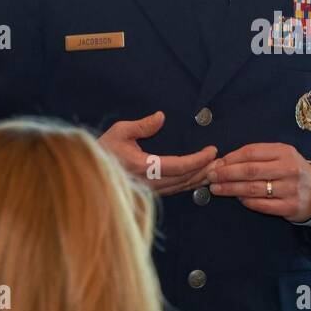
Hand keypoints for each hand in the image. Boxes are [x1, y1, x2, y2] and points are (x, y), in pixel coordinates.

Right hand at [98, 111, 216, 195]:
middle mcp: (150, 183)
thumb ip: (142, 125)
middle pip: (186, 179)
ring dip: (200, 178)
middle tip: (222, 161)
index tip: (212, 151)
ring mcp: (150, 191)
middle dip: (206, 170)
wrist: (87, 175)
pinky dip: (190, 183)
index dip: (199, 160)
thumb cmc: (102, 151)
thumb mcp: (119, 132)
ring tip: (215, 168)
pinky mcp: (150, 193)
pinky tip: (199, 178)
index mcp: (144, 167)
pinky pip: (175, 190)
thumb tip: (160, 116)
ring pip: (182, 187)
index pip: (180, 166)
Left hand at [208, 143, 310, 222]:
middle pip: (251, 170)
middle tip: (211, 177)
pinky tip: (237, 199)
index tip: (216, 163)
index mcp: (284, 152)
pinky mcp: (290, 207)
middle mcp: (289, 169)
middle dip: (226, 174)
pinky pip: (262, 205)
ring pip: (254, 189)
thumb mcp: (280, 156)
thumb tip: (224, 162)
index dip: (231, 158)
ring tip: (217, 189)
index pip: (252, 152)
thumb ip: (256, 156)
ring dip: (231, 189)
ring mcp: (291, 189)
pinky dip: (247, 202)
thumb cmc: (291, 171)